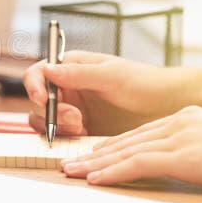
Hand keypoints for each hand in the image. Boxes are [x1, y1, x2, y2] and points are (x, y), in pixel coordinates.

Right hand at [23, 51, 181, 135]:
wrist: (167, 106)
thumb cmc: (145, 82)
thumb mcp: (112, 75)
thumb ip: (78, 74)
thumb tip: (48, 70)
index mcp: (70, 66)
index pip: (38, 74)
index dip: (34, 86)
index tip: (42, 99)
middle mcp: (67, 86)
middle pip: (37, 100)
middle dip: (51, 110)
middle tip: (76, 118)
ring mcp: (71, 108)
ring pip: (44, 119)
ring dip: (56, 125)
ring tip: (81, 127)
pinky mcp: (79, 127)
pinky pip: (60, 134)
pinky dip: (65, 136)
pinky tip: (84, 133)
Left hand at [60, 106, 201, 192]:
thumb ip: (196, 143)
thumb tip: (189, 158)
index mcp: (184, 118)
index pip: (139, 133)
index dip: (113, 145)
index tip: (93, 154)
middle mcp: (175, 123)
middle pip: (125, 140)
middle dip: (95, 153)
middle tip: (71, 163)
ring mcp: (177, 138)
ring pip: (124, 151)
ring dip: (95, 164)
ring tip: (72, 173)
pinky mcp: (180, 155)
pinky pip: (137, 164)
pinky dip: (113, 172)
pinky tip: (95, 180)